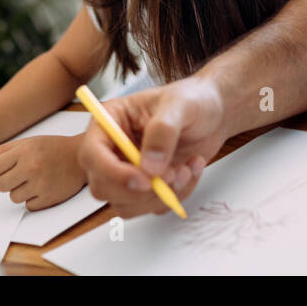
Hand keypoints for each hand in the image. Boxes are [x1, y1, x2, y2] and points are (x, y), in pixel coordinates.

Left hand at [0, 134, 86, 209]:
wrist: (80, 157)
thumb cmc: (54, 148)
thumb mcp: (30, 142)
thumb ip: (5, 150)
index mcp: (25, 152)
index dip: (2, 167)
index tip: (13, 165)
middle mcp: (31, 168)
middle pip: (0, 185)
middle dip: (9, 181)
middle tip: (22, 175)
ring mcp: (40, 185)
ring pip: (13, 198)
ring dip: (21, 191)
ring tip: (34, 181)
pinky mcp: (49, 199)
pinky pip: (29, 206)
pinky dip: (34, 199)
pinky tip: (43, 188)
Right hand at [76, 78, 227, 217]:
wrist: (214, 112)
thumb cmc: (193, 99)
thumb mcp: (179, 105)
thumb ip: (163, 131)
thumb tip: (149, 168)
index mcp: (110, 122)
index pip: (92, 154)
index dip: (112, 172)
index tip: (143, 180)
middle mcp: (113, 150)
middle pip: (102, 187)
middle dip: (138, 191)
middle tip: (171, 175)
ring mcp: (129, 171)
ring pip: (127, 204)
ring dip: (160, 196)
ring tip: (186, 169)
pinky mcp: (147, 187)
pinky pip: (153, 206)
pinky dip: (176, 195)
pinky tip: (191, 169)